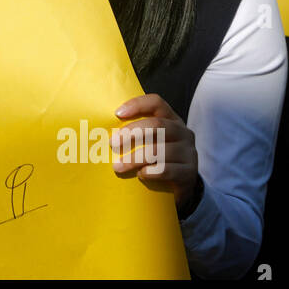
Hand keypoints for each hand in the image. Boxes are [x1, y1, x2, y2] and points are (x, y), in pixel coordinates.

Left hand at [112, 94, 199, 210]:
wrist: (180, 185)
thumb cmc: (157, 159)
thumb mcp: (149, 142)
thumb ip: (134, 134)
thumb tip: (99, 131)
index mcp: (171, 119)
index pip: (156, 103)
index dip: (137, 105)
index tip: (117, 113)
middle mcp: (183, 132)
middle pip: (158, 125)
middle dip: (132, 133)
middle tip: (113, 143)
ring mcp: (189, 152)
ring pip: (160, 150)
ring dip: (134, 158)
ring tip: (117, 167)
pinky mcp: (189, 173)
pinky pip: (167, 169)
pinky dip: (151, 172)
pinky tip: (141, 175)